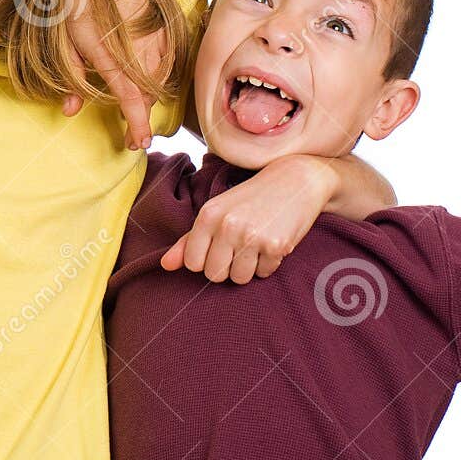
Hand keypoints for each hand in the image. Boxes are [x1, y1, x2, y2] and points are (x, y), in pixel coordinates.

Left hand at [57, 0, 166, 150]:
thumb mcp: (62, 42)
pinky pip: (168, 57)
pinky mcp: (163, 22)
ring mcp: (154, 33)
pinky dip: (160, 73)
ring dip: (149, 94)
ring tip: (137, 105)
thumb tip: (70, 111)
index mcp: (110, 54)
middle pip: (147, 92)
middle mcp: (137, 46)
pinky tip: (149, 78)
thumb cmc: (73, 0)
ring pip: (160, 77)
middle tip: (132, 130)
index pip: (131, 100)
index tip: (137, 142)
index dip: (136, 125)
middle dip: (140, 113)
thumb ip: (70, 78)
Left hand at [161, 156, 331, 282]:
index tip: (218, 248)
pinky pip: (264, 274)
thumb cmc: (251, 198)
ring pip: (239, 278)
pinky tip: (271, 242)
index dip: (206, 261)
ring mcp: (252, 237)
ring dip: (248, 268)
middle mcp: (227, 226)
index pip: (193, 264)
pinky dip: (268, 264)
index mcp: (208, 216)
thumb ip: (189, 240)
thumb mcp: (216, 212)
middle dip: (227, 267)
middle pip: (215, 275)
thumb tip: (165, 265)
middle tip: (239, 247)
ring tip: (255, 245)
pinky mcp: (276, 246)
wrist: (295, 181)